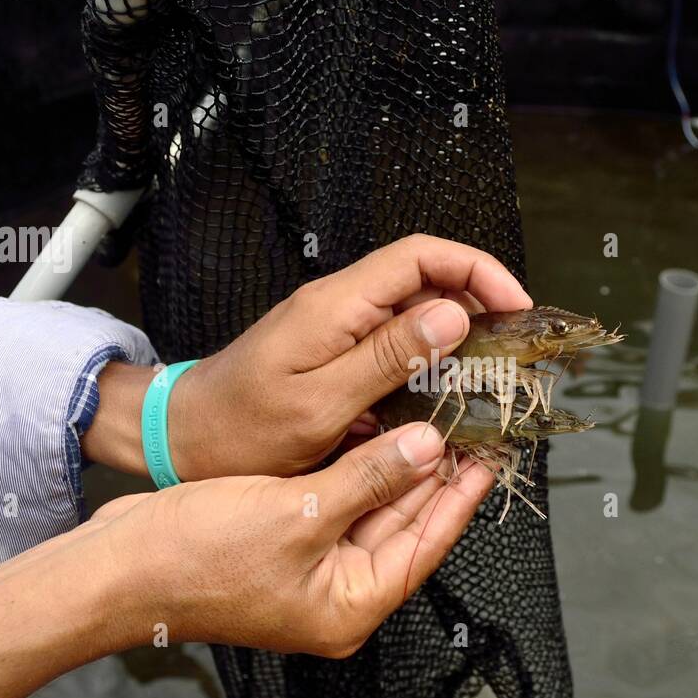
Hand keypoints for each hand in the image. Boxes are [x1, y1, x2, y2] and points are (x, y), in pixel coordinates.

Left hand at [82, 233, 531, 479]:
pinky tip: (445, 400)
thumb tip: (452, 316)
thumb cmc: (238, 431)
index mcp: (336, 305)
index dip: (478, 271)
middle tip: (513, 352)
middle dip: (479, 307)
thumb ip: (387, 359)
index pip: (423, 257)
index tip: (517, 307)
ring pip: (415, 316)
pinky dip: (428, 367)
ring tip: (490, 379)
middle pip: (427, 282)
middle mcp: (340, 307)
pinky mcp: (334, 356)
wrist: (180, 441)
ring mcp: (337, 330)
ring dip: (458, 342)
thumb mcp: (319, 404)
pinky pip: (394, 348)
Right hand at [95, 423, 493, 656]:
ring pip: (372, 510)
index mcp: (350, 605)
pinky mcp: (285, 543)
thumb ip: (370, 480)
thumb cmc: (196, 560)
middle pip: (404, 526)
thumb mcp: (299, 513)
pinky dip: (358, 470)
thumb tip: (426, 450)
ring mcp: (309, 569)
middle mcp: (337, 593)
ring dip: (398, 468)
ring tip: (433, 421)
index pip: (425, 545)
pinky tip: (377, 433)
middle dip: (433, 477)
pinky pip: (338, 502)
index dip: (460, 498)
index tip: (489, 457)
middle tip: (468, 427)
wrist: (117, 566)